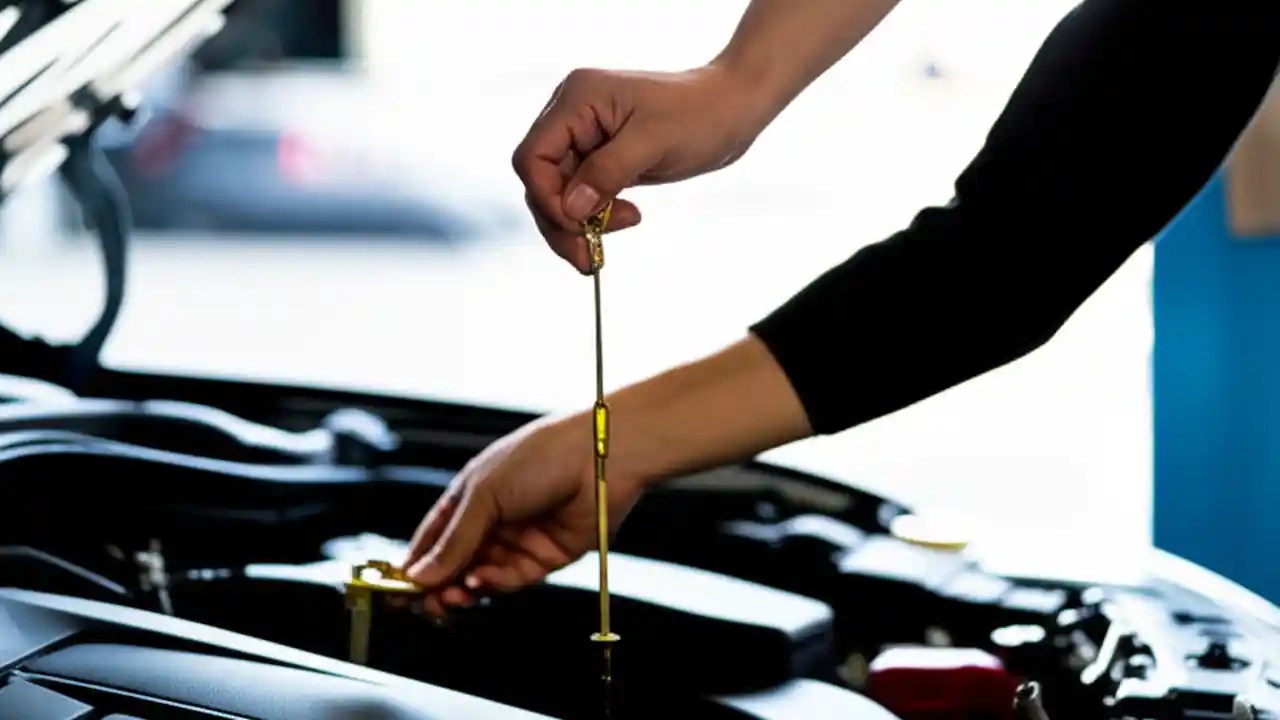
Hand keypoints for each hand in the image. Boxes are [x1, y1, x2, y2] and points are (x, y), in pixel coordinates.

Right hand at [401, 412, 646, 616]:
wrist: (600, 459)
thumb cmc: (542, 457)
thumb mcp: (485, 494)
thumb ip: (454, 540)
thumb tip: (419, 575)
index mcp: (471, 495)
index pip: (434, 537)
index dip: (415, 563)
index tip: (395, 589)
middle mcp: (493, 519)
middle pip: (456, 562)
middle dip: (437, 584)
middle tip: (421, 603)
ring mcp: (519, 539)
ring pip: (481, 576)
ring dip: (463, 588)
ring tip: (450, 595)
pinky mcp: (545, 557)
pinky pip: (511, 580)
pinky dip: (493, 584)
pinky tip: (481, 582)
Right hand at [512, 63, 770, 272]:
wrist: (733, 108)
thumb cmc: (700, 114)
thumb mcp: (654, 143)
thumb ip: (608, 173)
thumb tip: (571, 210)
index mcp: (577, 99)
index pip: (534, 157)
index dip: (547, 198)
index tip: (579, 227)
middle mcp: (572, 114)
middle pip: (540, 180)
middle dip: (561, 222)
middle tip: (589, 258)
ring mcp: (585, 136)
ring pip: (558, 193)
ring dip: (577, 225)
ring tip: (609, 241)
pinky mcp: (600, 156)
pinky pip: (580, 194)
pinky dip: (593, 216)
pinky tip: (623, 220)